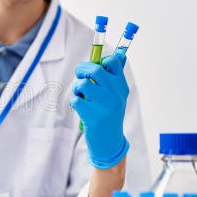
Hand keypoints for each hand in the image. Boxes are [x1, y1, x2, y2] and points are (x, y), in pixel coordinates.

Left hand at [70, 53, 129, 168]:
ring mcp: (105, 105)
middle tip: (79, 75)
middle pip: (95, 70)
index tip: (96, 67)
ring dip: (76, 88)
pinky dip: (74, 102)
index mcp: (122, 86)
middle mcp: (115, 94)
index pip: (113, 62)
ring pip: (83, 84)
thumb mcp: (117, 95)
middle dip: (82, 69)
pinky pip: (76, 100)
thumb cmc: (110, 114)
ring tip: (80, 95)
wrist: (109, 142)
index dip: (101, 60)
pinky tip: (80, 108)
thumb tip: (120, 54)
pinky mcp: (93, 116)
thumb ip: (115, 76)